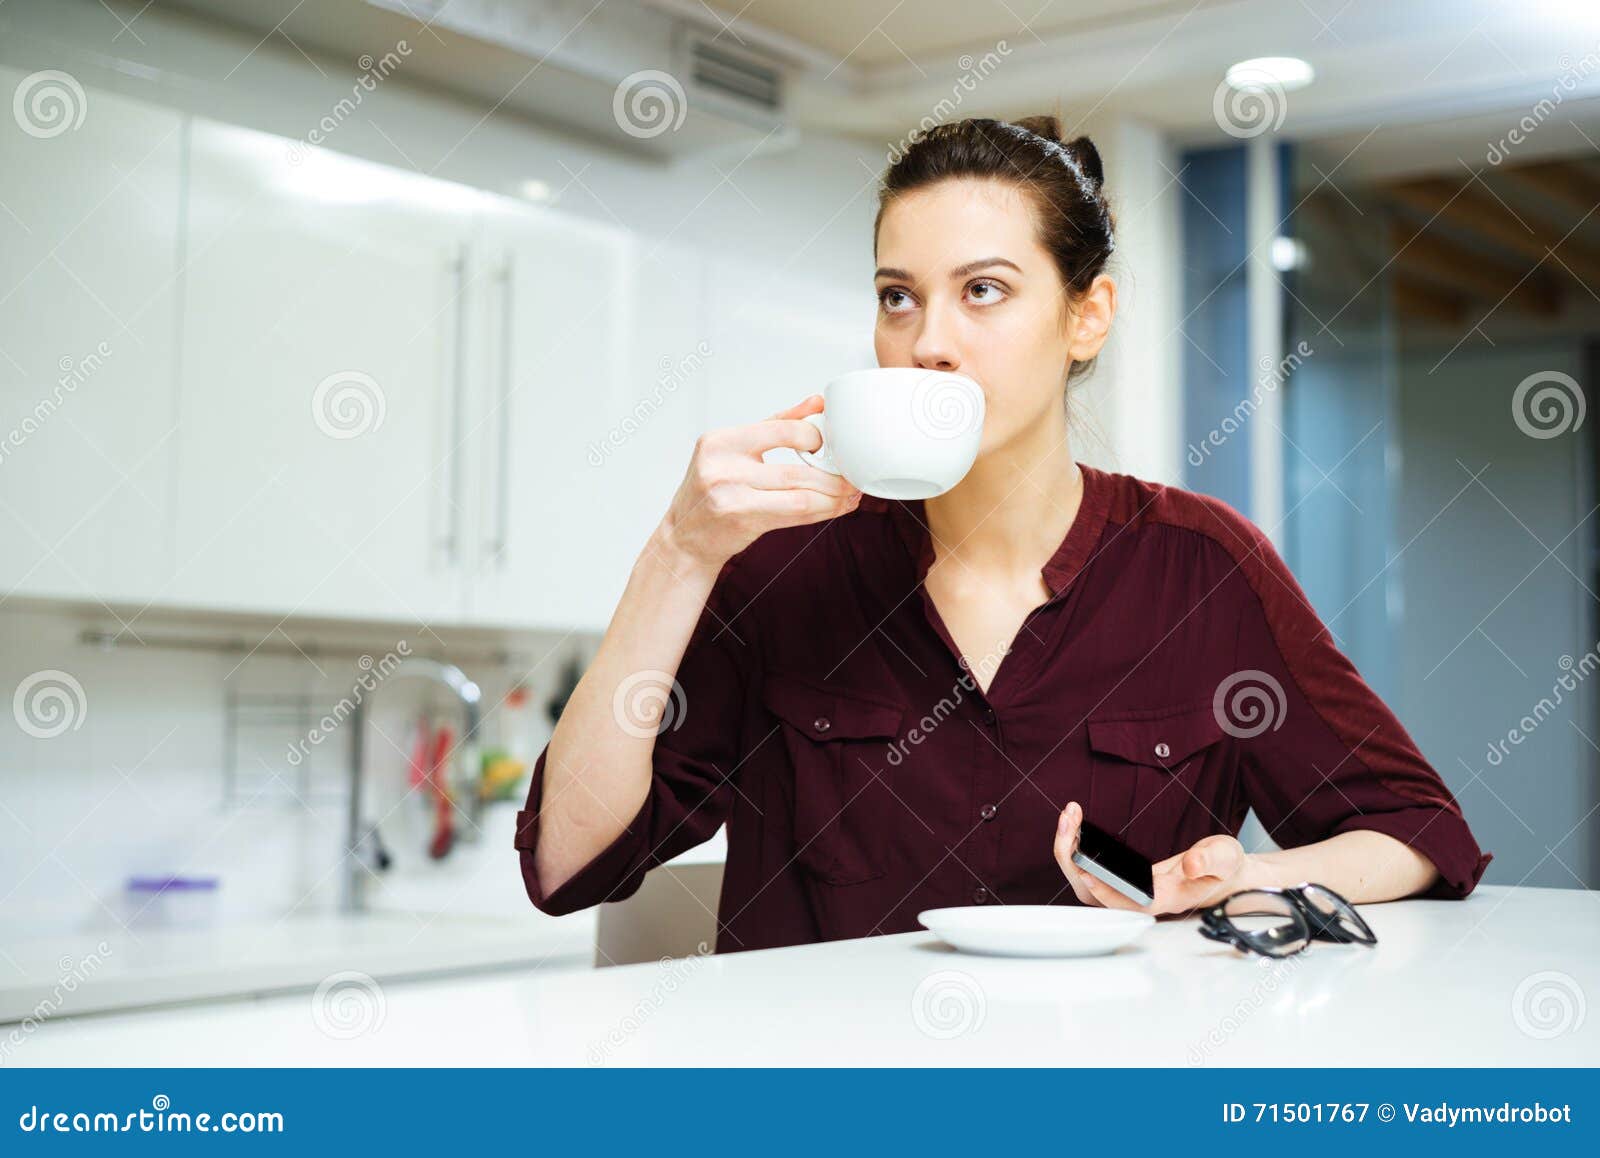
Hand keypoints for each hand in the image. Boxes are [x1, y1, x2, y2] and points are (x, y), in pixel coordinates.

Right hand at [653, 395, 861, 573]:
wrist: (685, 537)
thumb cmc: (711, 491)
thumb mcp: (734, 449)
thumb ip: (776, 424)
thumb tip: (816, 403)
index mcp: (720, 440)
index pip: (781, 429)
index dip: (814, 436)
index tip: (827, 445)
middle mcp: (722, 467)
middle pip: (795, 470)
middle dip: (833, 476)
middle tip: (852, 476)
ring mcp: (730, 496)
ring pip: (800, 495)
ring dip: (833, 497)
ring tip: (849, 494)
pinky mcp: (742, 520)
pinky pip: (795, 515)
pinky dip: (821, 511)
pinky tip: (834, 507)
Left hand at [1053, 800, 1259, 916]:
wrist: (1224, 874)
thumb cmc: (1224, 868)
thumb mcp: (1226, 857)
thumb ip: (1212, 859)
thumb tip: (1192, 864)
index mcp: (1169, 897)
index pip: (1132, 903)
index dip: (1109, 892)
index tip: (1088, 873)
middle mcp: (1143, 898)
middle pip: (1096, 894)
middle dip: (1074, 860)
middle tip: (1068, 821)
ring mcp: (1131, 890)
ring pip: (1088, 883)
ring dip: (1071, 852)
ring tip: (1069, 816)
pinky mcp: (1124, 879)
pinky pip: (1091, 870)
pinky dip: (1078, 849)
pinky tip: (1074, 825)